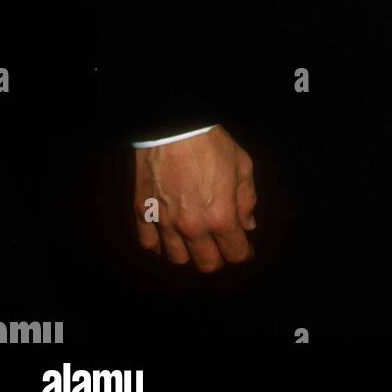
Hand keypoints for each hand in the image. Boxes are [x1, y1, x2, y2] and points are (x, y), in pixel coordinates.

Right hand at [133, 125, 257, 271]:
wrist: (175, 127)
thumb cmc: (212, 144)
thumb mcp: (242, 166)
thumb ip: (247, 200)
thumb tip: (247, 225)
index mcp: (220, 216)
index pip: (235, 253)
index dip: (243, 253)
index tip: (245, 249)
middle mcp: (192, 227)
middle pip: (207, 264)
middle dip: (219, 258)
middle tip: (221, 246)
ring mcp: (165, 222)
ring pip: (178, 259)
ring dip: (189, 253)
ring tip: (195, 240)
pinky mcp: (144, 213)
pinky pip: (149, 244)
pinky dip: (160, 246)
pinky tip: (168, 236)